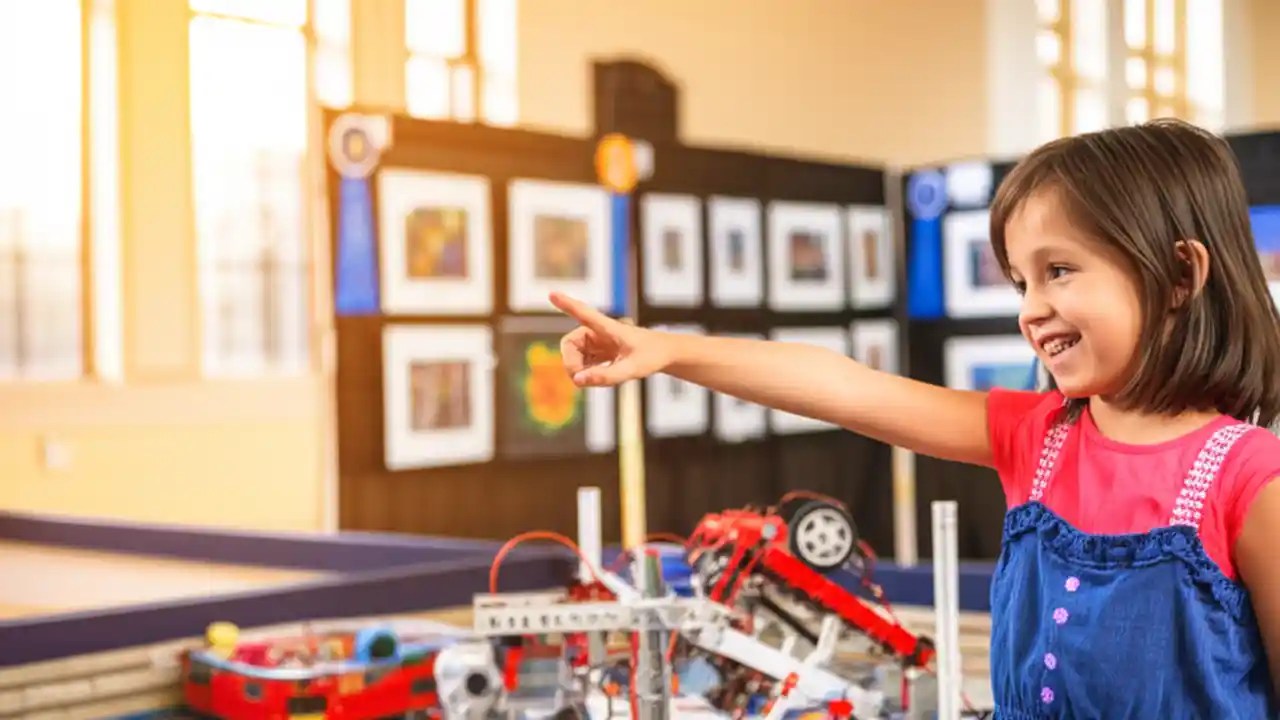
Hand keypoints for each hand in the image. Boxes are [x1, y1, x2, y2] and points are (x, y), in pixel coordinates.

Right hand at [549, 292, 671, 386]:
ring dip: (579, 371)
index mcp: (608, 328)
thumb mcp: (632, 370)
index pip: (584, 314)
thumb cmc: (652, 356)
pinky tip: (600, 377)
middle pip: (569, 344)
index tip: (552, 293)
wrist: (665, 354)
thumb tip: (577, 380)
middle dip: (570, 363)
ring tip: (598, 380)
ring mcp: (597, 342)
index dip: (567, 305)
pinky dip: (586, 374)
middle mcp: (598, 332)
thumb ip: (606, 376)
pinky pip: (582, 363)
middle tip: (580, 380)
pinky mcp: (599, 352)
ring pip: (573, 355)